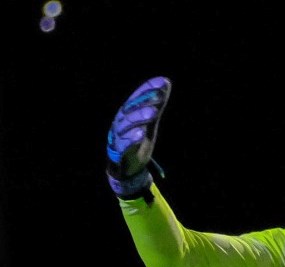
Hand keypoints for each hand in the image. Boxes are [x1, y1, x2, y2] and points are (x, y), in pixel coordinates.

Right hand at [106, 76, 170, 198]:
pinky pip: (123, 144)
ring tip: (152, 113)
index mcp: (128, 112)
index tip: (162, 82)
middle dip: (145, 102)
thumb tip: (166, 82)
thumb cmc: (138, 138)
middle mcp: (121, 121)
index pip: (137, 97)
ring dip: (140, 117)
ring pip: (127, 125)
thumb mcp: (150, 120)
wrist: (127, 165)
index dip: (148, 89)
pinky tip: (141, 134)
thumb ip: (157, 103)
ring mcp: (118, 135)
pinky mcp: (119, 151)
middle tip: (159, 97)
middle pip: (131, 109)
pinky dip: (132, 139)